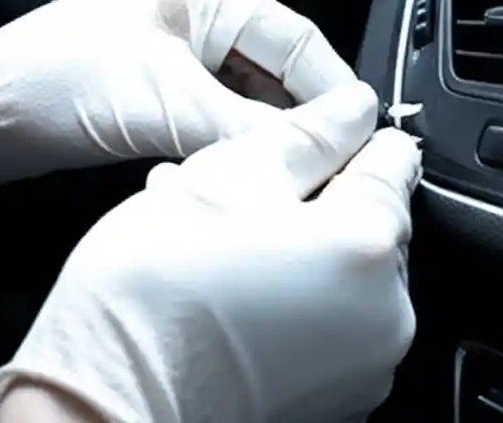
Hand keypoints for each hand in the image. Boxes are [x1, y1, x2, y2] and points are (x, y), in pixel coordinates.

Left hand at [0, 0, 355, 190]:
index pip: (296, 36)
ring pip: (251, 96)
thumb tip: (314, 146)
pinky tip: (240, 170)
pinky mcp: (160, 90)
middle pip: (279, 67)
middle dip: (303, 114)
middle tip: (329, 160)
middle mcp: (195, 15)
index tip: (361, 132)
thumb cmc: (46, 85)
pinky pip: (220, 116)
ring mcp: (177, 53)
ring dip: (267, 134)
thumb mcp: (160, 104)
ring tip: (286, 171)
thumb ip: (244, 126)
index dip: (333, 87)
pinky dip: (235, 144)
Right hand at [0, 82, 421, 422]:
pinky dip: (293, 307)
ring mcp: (365, 366)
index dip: (348, 139)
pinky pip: (329, 331)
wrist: (108, 405)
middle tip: (239, 200)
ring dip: (298, 254)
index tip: (317, 139)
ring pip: (344, 277)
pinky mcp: (338, 401)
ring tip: (220, 249)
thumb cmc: (154, 298)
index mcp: (368, 245)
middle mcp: (387, 313)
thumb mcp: (227, 177)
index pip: (393, 160)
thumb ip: (309, 135)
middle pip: (370, 224)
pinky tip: (232, 297)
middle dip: (312, 203)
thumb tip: (354, 108)